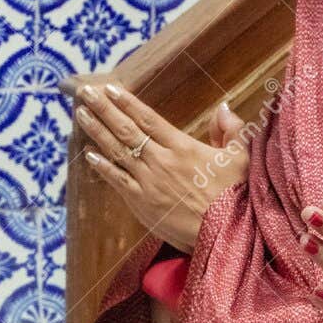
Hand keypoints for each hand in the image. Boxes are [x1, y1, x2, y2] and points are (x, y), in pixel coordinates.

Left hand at [74, 83, 249, 252]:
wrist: (224, 234)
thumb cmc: (236, 195)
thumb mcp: (242, 158)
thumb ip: (232, 131)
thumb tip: (223, 108)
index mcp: (184, 147)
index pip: (149, 120)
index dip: (128, 103)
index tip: (110, 88)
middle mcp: (161, 161)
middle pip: (127, 130)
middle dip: (104, 109)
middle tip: (85, 92)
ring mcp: (148, 183)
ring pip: (117, 152)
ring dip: (97, 131)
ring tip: (80, 114)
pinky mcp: (141, 203)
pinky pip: (117, 180)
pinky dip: (101, 165)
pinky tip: (88, 153)